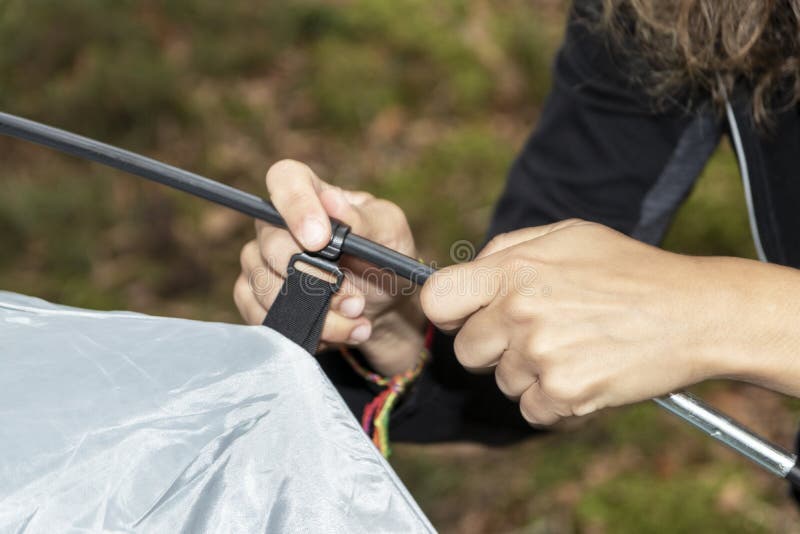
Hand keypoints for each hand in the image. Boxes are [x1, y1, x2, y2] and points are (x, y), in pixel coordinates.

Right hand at [234, 160, 424, 374]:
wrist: (383, 308)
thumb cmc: (385, 259)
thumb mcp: (389, 235)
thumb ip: (364, 220)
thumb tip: (332, 201)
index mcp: (312, 194)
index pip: (285, 179)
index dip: (295, 205)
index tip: (320, 239)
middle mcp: (278, 224)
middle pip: (271, 243)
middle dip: (317, 279)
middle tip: (355, 299)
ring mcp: (261, 261)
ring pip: (266, 285)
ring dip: (316, 312)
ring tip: (357, 318)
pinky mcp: (255, 298)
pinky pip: (261, 315)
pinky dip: (303, 330)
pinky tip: (338, 332)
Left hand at [420, 219, 737, 424]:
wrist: (695, 312)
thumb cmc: (630, 270)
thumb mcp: (567, 235)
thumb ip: (509, 248)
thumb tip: (470, 272)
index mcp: (514, 269)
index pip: (437, 300)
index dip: (450, 312)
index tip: (468, 317)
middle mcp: (520, 311)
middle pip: (467, 351)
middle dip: (494, 348)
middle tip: (536, 335)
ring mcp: (540, 354)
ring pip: (502, 382)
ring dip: (529, 374)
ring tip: (574, 349)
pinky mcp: (564, 393)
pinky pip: (531, 410)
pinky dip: (554, 403)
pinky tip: (584, 376)